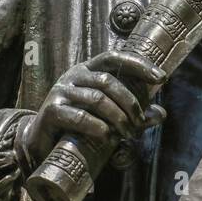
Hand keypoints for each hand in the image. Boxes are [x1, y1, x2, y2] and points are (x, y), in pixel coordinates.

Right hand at [20, 51, 166, 165]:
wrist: (40, 143)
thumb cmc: (77, 126)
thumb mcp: (107, 117)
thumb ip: (132, 114)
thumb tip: (161, 114)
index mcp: (87, 70)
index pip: (114, 57)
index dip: (138, 65)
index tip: (161, 78)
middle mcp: (73, 76)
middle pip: (108, 82)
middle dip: (130, 103)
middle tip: (139, 125)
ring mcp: (60, 92)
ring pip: (97, 99)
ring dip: (118, 118)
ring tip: (127, 134)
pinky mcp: (52, 112)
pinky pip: (80, 117)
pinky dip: (99, 128)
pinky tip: (108, 138)